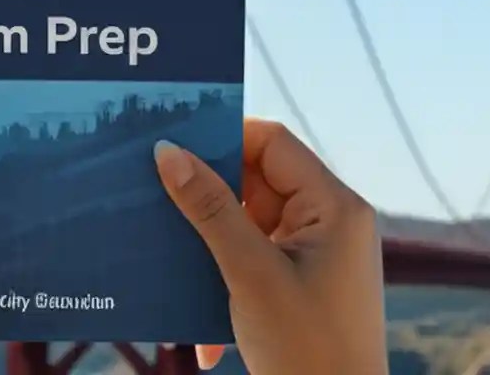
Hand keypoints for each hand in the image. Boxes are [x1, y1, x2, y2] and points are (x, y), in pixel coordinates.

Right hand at [153, 118, 387, 373]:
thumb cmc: (307, 350)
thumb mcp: (250, 274)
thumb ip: (211, 209)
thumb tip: (170, 153)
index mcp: (335, 207)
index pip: (272, 144)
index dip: (223, 139)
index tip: (170, 149)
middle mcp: (330, 222)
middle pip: (256, 182)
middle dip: (207, 196)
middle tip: (155, 198)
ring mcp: (316, 255)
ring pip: (247, 223)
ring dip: (209, 245)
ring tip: (169, 257)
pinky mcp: (300, 285)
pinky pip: (252, 260)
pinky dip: (222, 281)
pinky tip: (199, 324)